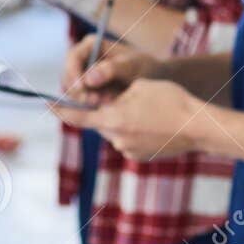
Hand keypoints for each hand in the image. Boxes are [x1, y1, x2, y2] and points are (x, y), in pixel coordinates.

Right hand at [61, 34, 156, 103]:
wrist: (153, 80)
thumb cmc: (144, 67)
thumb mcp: (132, 66)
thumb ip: (111, 70)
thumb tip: (89, 78)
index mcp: (91, 45)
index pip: (72, 58)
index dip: (73, 73)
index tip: (81, 88)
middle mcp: (83, 59)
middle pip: (68, 76)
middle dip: (78, 91)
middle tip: (94, 101)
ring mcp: (83, 77)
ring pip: (72, 92)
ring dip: (85, 100)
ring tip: (106, 102)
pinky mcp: (87, 92)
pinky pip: (80, 101)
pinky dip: (91, 106)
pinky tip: (107, 105)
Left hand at [68, 79, 209, 158]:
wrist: (197, 126)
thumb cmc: (170, 99)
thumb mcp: (138, 86)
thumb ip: (115, 94)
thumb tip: (106, 105)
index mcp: (113, 118)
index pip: (77, 115)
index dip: (60, 109)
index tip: (47, 103)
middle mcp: (116, 138)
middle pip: (99, 122)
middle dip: (105, 110)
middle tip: (126, 98)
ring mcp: (128, 150)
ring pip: (115, 131)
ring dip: (122, 120)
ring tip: (148, 111)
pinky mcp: (140, 156)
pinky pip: (128, 140)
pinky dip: (134, 131)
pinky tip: (154, 124)